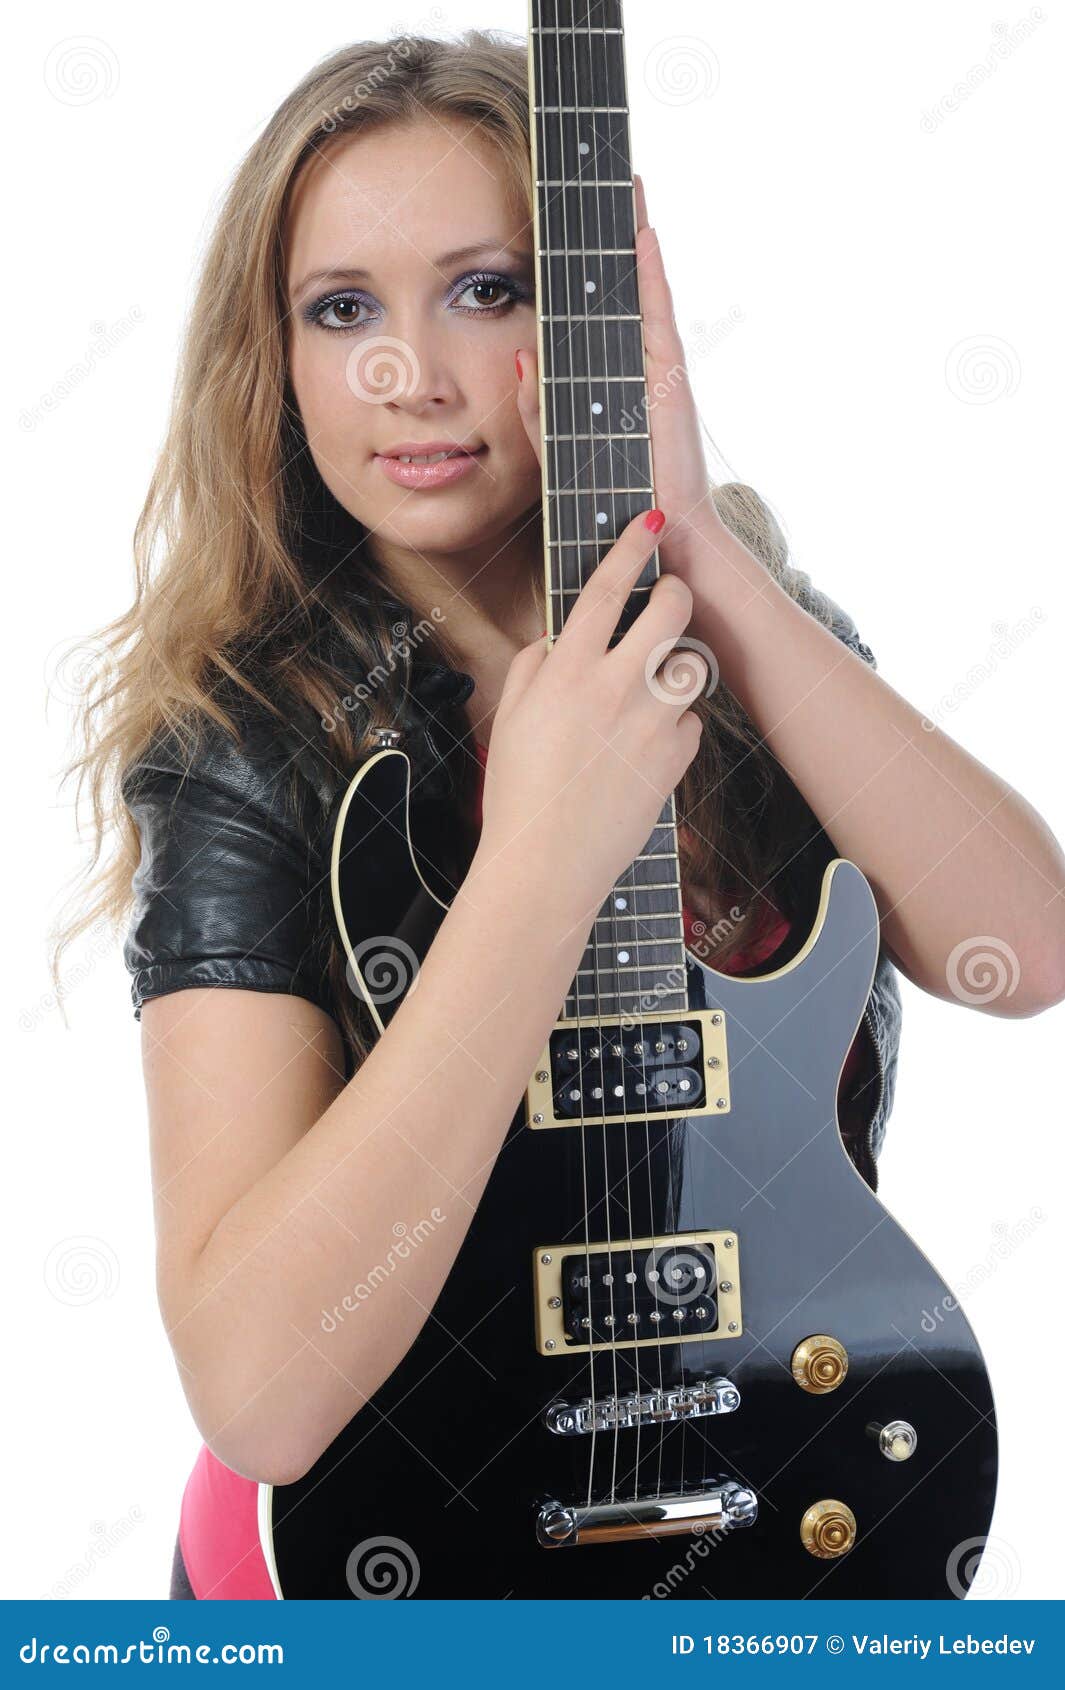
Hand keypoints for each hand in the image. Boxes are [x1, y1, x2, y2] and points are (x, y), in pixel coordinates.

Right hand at [474, 509, 705, 928]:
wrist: (546, 865)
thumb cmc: (520, 795)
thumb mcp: (511, 717)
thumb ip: (534, 666)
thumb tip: (558, 640)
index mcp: (566, 671)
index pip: (604, 588)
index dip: (631, 546)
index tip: (651, 520)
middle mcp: (613, 686)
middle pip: (671, 610)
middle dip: (677, 594)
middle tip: (669, 602)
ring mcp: (650, 721)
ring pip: (690, 665)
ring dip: (676, 668)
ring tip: (650, 694)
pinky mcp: (675, 757)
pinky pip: (690, 723)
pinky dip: (673, 729)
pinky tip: (645, 751)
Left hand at [514, 171, 722, 586]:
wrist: (658, 535)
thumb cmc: (610, 500)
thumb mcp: (557, 452)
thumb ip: (536, 412)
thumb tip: (522, 359)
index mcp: (607, 379)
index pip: (593, 311)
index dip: (583, 268)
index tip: (567, 223)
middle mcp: (635, 364)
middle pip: (620, 286)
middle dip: (612, 234)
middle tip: (606, 180)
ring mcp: (656, 366)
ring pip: (641, 286)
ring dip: (634, 235)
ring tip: (627, 184)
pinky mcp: (669, 376)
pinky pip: (656, 314)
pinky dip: (649, 273)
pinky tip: (642, 233)